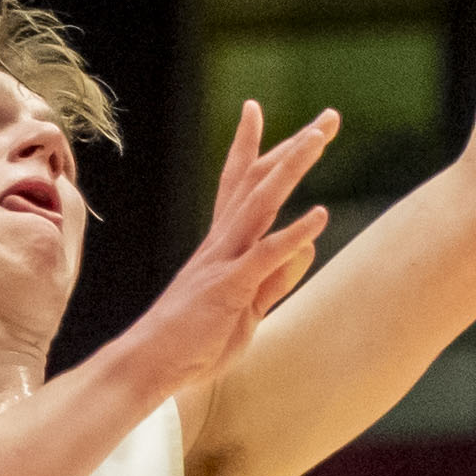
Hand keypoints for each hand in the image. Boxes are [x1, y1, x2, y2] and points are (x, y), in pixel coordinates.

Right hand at [121, 100, 334, 393]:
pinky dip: (293, 234)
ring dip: (293, 167)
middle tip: (328, 117)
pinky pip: (265, 255)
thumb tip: (308, 247)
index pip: (238, 184)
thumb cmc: (191, 345)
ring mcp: (223, 261)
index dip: (251, 146)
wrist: (147, 366)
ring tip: (321, 137)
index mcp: (221, 245)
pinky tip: (320, 215)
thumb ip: (276, 279)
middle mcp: (221, 243)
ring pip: (261, 202)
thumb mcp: (246, 310)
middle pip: (258, 180)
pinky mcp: (228, 287)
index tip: (255, 108)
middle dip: (294, 146)